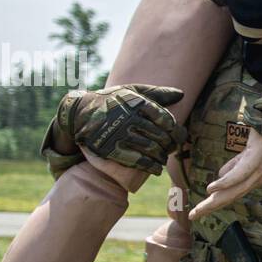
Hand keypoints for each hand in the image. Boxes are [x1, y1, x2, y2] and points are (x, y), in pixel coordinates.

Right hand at [55, 84, 186, 174]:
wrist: (79, 113)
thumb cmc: (111, 101)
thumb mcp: (131, 91)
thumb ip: (156, 93)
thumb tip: (181, 94)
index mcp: (136, 103)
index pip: (165, 119)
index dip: (174, 129)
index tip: (176, 133)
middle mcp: (129, 118)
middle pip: (161, 136)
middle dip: (170, 144)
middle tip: (171, 148)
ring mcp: (119, 134)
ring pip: (151, 149)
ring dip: (162, 157)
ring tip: (162, 158)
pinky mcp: (110, 149)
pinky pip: (137, 161)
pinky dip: (150, 167)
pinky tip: (156, 169)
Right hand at [189, 130, 261, 220]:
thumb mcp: (246, 154)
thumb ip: (233, 165)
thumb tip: (219, 175)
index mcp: (252, 179)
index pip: (230, 195)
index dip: (214, 204)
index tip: (197, 212)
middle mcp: (255, 180)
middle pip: (229, 197)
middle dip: (209, 208)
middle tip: (192, 216)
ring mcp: (257, 172)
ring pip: (233, 191)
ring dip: (214, 201)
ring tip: (198, 209)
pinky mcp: (256, 161)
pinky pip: (238, 176)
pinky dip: (224, 183)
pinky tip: (211, 188)